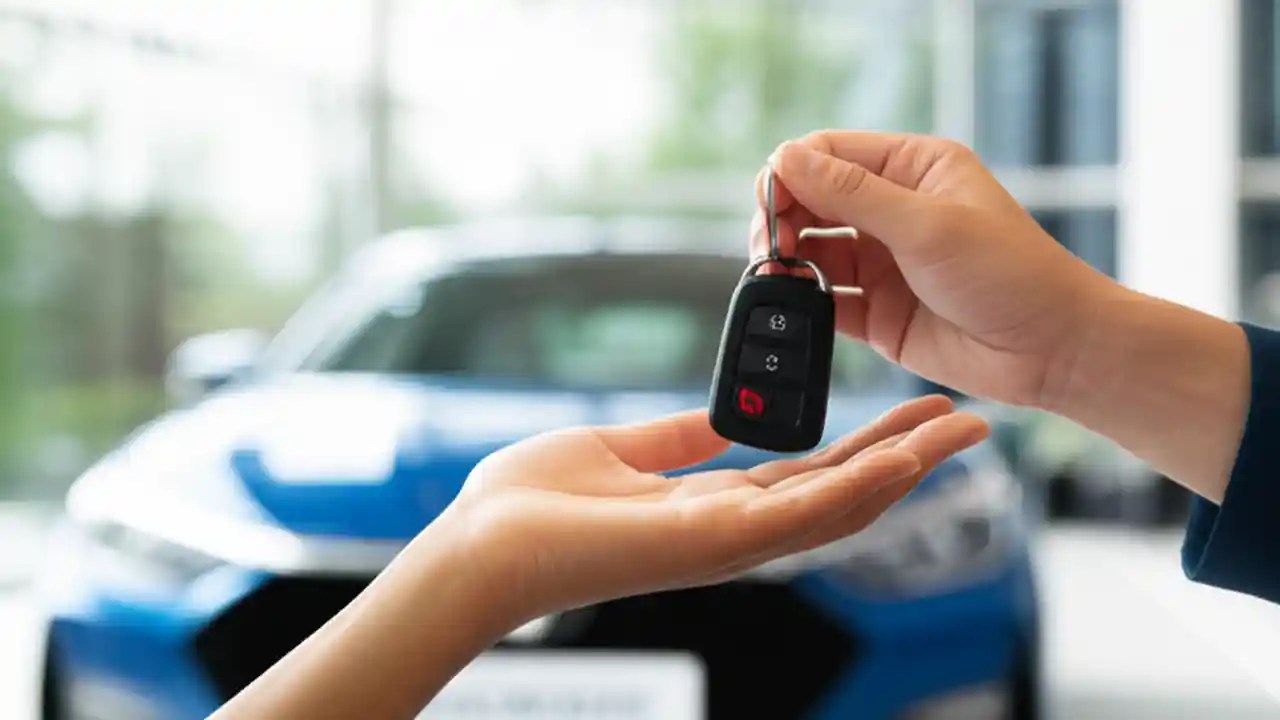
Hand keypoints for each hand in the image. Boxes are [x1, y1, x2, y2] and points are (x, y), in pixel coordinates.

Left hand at [438, 395, 985, 627]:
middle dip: (905, 459)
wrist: (480, 544)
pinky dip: (855, 488)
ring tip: (958, 433)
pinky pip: (798, 516)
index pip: (808, 476)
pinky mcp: (709, 544)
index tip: (912, 415)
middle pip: (838, 493)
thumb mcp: (618, 448)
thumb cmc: (530, 505)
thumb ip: (676, 439)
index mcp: (710, 505)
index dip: (865, 447)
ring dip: (902, 470)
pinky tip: (899, 462)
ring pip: (836, 507)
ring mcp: (726, 544)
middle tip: (965, 421)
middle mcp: (730, 530)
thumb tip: (719, 420)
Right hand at [753, 131, 1118, 407]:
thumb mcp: (928, 225)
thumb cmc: (1011, 273)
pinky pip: (822, 301)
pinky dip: (799, 303)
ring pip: (809, 251)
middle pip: (811, 200)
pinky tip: (790, 307)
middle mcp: (893, 210)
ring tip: (777, 277)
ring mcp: (882, 263)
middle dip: (781, 218)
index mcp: (913, 168)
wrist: (1053, 351)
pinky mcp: (876, 312)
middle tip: (771, 246)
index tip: (771, 203)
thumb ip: (852, 193)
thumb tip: (784, 159)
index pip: (829, 153)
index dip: (791, 173)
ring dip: (786, 261)